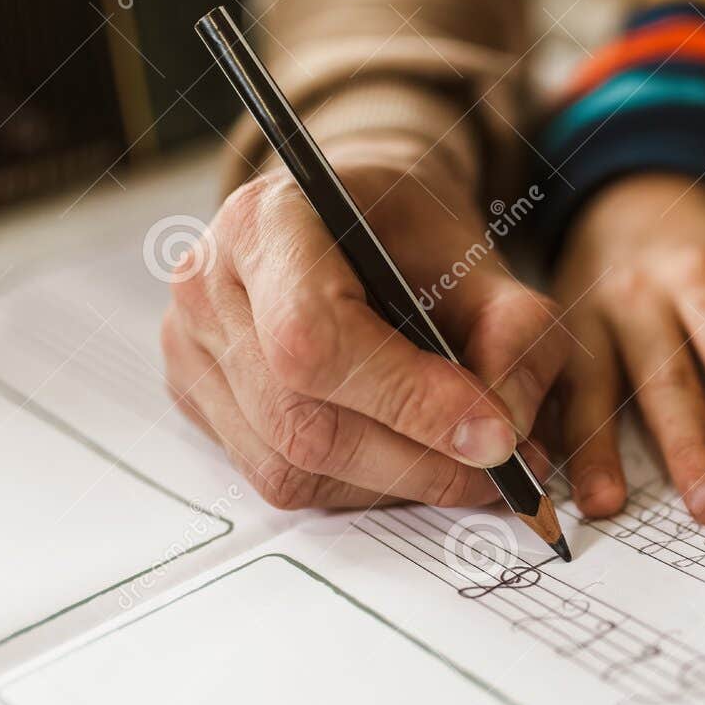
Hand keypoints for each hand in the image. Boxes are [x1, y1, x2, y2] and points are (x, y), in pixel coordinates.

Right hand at [162, 141, 564, 509]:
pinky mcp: (196, 402)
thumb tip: (507, 439)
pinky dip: (363, 483)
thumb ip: (514, 336)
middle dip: (418, 459)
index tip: (494, 435)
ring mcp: (189, 348)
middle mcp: (208, 284)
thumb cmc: (411, 237)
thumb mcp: (484, 262)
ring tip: (471, 467)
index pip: (314, 336)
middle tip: (503, 470)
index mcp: (268, 220)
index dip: (409, 399)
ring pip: (292, 465)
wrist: (356, 221)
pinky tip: (411, 456)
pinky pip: (282, 476)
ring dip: (397, 481)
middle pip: (301, 419)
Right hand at [551, 175, 704, 525]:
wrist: (625, 195)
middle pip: (671, 380)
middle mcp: (643, 295)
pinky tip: (548, 477)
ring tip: (608, 504)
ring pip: (596, 387)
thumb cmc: (703, 248)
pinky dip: (547, 431)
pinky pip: (548, 387)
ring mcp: (589, 314)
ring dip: (599, 450)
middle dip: (692, 450)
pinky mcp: (551, 334)